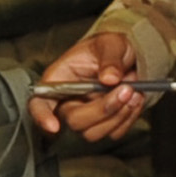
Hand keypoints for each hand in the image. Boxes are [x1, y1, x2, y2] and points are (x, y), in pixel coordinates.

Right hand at [31, 32, 148, 142]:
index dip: (42, 116)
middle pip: (74, 121)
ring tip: (134, 91)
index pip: (40, 102)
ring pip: (94, 133)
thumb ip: (109, 59)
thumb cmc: (109, 47)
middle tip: (127, 89)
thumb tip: (109, 78)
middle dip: (103, 109)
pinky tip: (135, 100)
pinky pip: (114, 133)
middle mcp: (68, 101)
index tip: (53, 126)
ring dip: (119, 115)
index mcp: (58, 79)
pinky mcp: (104, 123)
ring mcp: (86, 115)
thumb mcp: (110, 43)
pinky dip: (129, 118)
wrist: (129, 55)